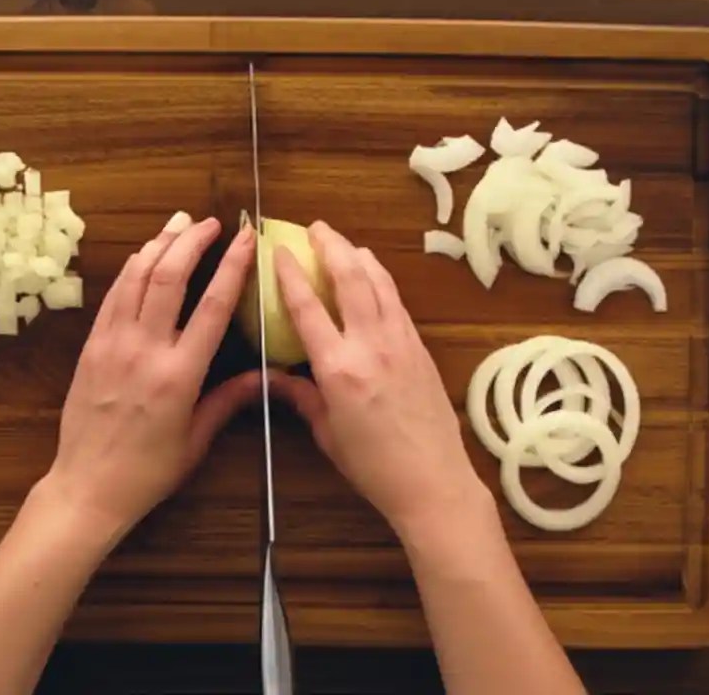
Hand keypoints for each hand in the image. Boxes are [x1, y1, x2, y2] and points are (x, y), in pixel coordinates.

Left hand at [45, 216, 259, 537]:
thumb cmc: (148, 471)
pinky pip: (114, 297)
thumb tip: (266, 376)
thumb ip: (228, 400)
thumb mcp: (196, 440)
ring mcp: (113, 345)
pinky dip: (132, 270)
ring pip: (136, 278)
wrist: (87, 487)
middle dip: (192, 242)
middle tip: (211, 222)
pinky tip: (145, 256)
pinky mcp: (91, 347)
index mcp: (179, 376)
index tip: (245, 239)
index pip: (212, 306)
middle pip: (169, 278)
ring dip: (159, 245)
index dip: (231, 266)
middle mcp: (145, 351)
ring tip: (179, 224)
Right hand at [270, 221, 490, 533]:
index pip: (307, 308)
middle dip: (331, 246)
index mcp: (338, 369)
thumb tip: (275, 379)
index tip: (280, 250)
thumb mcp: (327, 433)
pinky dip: (381, 281)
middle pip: (349, 278)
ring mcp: (401, 343)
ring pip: (379, 283)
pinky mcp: (421, 348)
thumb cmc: (373, 466)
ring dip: (360, 256)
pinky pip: (397, 303)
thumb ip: (301, 397)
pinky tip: (374, 278)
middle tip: (316, 227)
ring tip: (345, 243)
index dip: (291, 274)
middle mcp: (371, 346)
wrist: (433, 480)